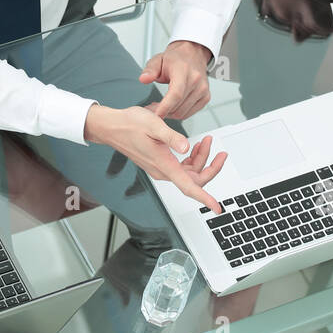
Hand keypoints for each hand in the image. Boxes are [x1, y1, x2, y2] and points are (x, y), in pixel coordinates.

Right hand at [84, 105, 226, 212]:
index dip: (205, 199)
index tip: (217, 208)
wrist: (112, 128)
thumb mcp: (153, 125)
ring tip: (206, 142)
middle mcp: (162, 171)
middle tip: (219, 152)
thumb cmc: (129, 125)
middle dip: (210, 166)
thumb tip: (186, 147)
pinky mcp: (159, 163)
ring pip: (189, 173)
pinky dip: (191, 158)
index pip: (188, 187)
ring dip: (201, 159)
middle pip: (194, 179)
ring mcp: (160, 168)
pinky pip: (181, 168)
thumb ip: (172, 137)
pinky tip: (193, 147)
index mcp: (163, 164)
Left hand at [140, 40, 212, 120]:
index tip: (155, 114)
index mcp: (183, 70)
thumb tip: (144, 79)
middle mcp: (196, 81)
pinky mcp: (205, 97)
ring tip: (159, 107)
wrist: (193, 54)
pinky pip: (189, 113)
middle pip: (178, 106)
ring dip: (169, 114)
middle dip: (162, 112)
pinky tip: (170, 107)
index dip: (165, 107)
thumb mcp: (158, 60)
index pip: (176, 93)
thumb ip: (150, 70)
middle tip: (150, 109)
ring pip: (183, 112)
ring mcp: (203, 90)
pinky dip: (178, 113)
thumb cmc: (175, 58)